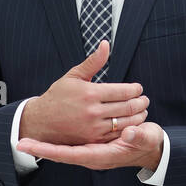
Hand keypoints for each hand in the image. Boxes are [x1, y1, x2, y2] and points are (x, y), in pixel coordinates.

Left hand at [16, 121, 164, 171]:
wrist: (151, 147)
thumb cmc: (148, 143)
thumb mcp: (146, 138)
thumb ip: (138, 136)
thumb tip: (128, 133)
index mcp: (101, 155)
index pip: (70, 155)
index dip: (50, 151)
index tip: (31, 147)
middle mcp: (92, 155)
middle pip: (61, 154)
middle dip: (41, 149)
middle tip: (19, 143)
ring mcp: (90, 150)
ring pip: (63, 150)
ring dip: (46, 146)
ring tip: (25, 140)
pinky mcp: (91, 144)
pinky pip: (69, 145)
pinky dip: (56, 143)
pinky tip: (45, 136)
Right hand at [19, 40, 149, 145]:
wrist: (41, 121)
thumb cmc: (58, 96)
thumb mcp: (74, 76)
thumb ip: (93, 62)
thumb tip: (106, 44)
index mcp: (90, 93)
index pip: (123, 91)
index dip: (135, 90)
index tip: (139, 88)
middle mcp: (93, 111)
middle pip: (127, 107)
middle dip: (140, 103)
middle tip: (145, 100)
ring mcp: (93, 128)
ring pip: (125, 123)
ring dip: (138, 116)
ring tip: (141, 111)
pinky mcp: (92, 140)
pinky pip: (116, 135)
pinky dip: (127, 129)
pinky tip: (131, 124)